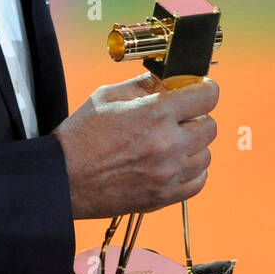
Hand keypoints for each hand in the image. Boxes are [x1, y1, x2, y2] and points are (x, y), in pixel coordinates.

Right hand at [53, 74, 218, 218]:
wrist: (64, 177)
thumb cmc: (80, 136)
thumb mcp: (106, 97)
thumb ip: (142, 85)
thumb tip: (167, 79)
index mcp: (154, 113)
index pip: (207, 95)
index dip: (204, 88)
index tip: (199, 89)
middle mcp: (169, 143)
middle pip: (210, 125)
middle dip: (196, 117)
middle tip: (176, 118)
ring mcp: (170, 172)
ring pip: (206, 154)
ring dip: (192, 145)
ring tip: (168, 143)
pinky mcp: (166, 194)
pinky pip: (199, 180)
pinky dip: (190, 170)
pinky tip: (170, 163)